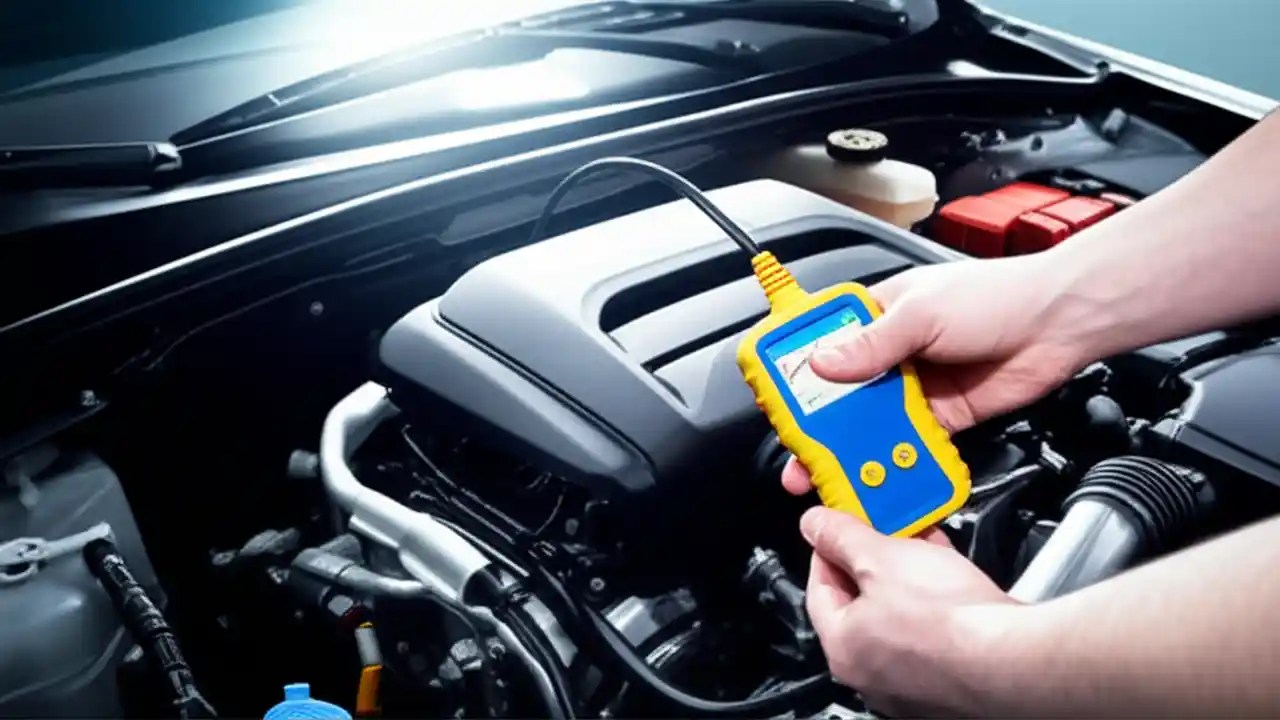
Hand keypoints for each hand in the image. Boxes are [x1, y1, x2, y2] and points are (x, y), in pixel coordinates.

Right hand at [783, 255, 1090, 493]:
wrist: (1059, 323)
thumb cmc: (995, 296)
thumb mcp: (921, 313)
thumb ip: (871, 345)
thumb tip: (823, 364)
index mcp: (876, 317)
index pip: (823, 344)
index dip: (799, 372)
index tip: (778, 399)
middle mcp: (891, 354)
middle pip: (842, 394)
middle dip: (818, 424)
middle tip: (798, 451)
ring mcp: (916, 388)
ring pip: (872, 423)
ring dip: (853, 447)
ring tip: (831, 474)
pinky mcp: (943, 418)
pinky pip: (909, 444)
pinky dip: (895, 460)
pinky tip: (880, 475)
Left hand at [801, 507, 1019, 716]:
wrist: (1015, 659)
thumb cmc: (948, 618)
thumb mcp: (882, 556)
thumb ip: (842, 536)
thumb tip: (815, 524)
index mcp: (843, 647)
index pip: (819, 588)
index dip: (829, 550)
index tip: (840, 529)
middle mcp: (871, 676)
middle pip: (860, 606)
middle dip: (875, 564)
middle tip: (886, 535)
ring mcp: (912, 685)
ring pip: (899, 619)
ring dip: (909, 581)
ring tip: (925, 550)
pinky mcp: (950, 685)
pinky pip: (931, 635)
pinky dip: (937, 605)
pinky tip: (954, 580)